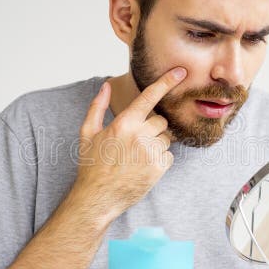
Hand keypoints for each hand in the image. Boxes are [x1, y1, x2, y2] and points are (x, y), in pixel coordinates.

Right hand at [69, 67, 186, 223]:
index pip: (149, 97)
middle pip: (161, 121)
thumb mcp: (87, 133)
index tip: (181, 71)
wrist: (97, 197)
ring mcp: (151, 151)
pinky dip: (160, 161)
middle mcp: (139, 134)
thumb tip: (105, 85)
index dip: (166, 82)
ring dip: (156, 145)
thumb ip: (97, 107)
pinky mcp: (159, 168)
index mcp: (123, 123)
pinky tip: (143, 168)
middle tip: (135, 143)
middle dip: (153, 129)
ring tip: (137, 158)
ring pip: (166, 139)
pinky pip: (169, 156)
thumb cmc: (91, 165)